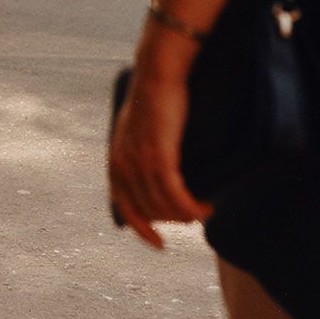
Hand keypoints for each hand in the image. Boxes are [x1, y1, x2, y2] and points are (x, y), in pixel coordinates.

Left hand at [109, 68, 210, 248]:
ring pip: (164, 205)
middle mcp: (123, 166)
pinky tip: (204, 208)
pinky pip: (175, 194)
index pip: (125, 208)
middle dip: (173, 218)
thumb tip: (152, 177)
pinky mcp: (159, 156)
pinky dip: (191, 207)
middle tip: (194, 214)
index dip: (142, 230)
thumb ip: (137, 155)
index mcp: (115, 162)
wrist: (157, 74)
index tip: (159, 244)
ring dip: (186, 214)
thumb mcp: (136, 132)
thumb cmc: (152, 100)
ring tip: (203, 210)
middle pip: (150, 210)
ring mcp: (140, 162)